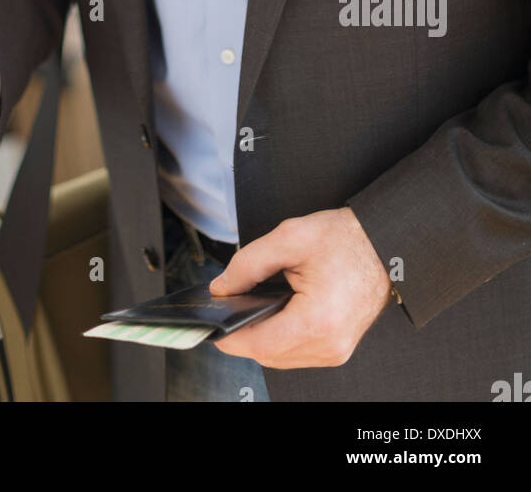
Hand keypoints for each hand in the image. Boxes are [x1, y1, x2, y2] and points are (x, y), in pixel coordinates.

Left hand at [209, 207, 392, 367]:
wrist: (384, 244)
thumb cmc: (346, 239)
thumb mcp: (289, 238)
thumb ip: (247, 264)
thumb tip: (221, 288)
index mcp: (318, 320)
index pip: (260, 344)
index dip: (230, 337)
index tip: (212, 324)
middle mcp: (330, 345)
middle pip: (268, 355)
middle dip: (244, 333)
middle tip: (230, 305)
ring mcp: (336, 351)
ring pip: (282, 358)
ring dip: (262, 337)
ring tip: (254, 306)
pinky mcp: (338, 349)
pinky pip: (298, 353)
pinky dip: (281, 337)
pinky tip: (275, 313)